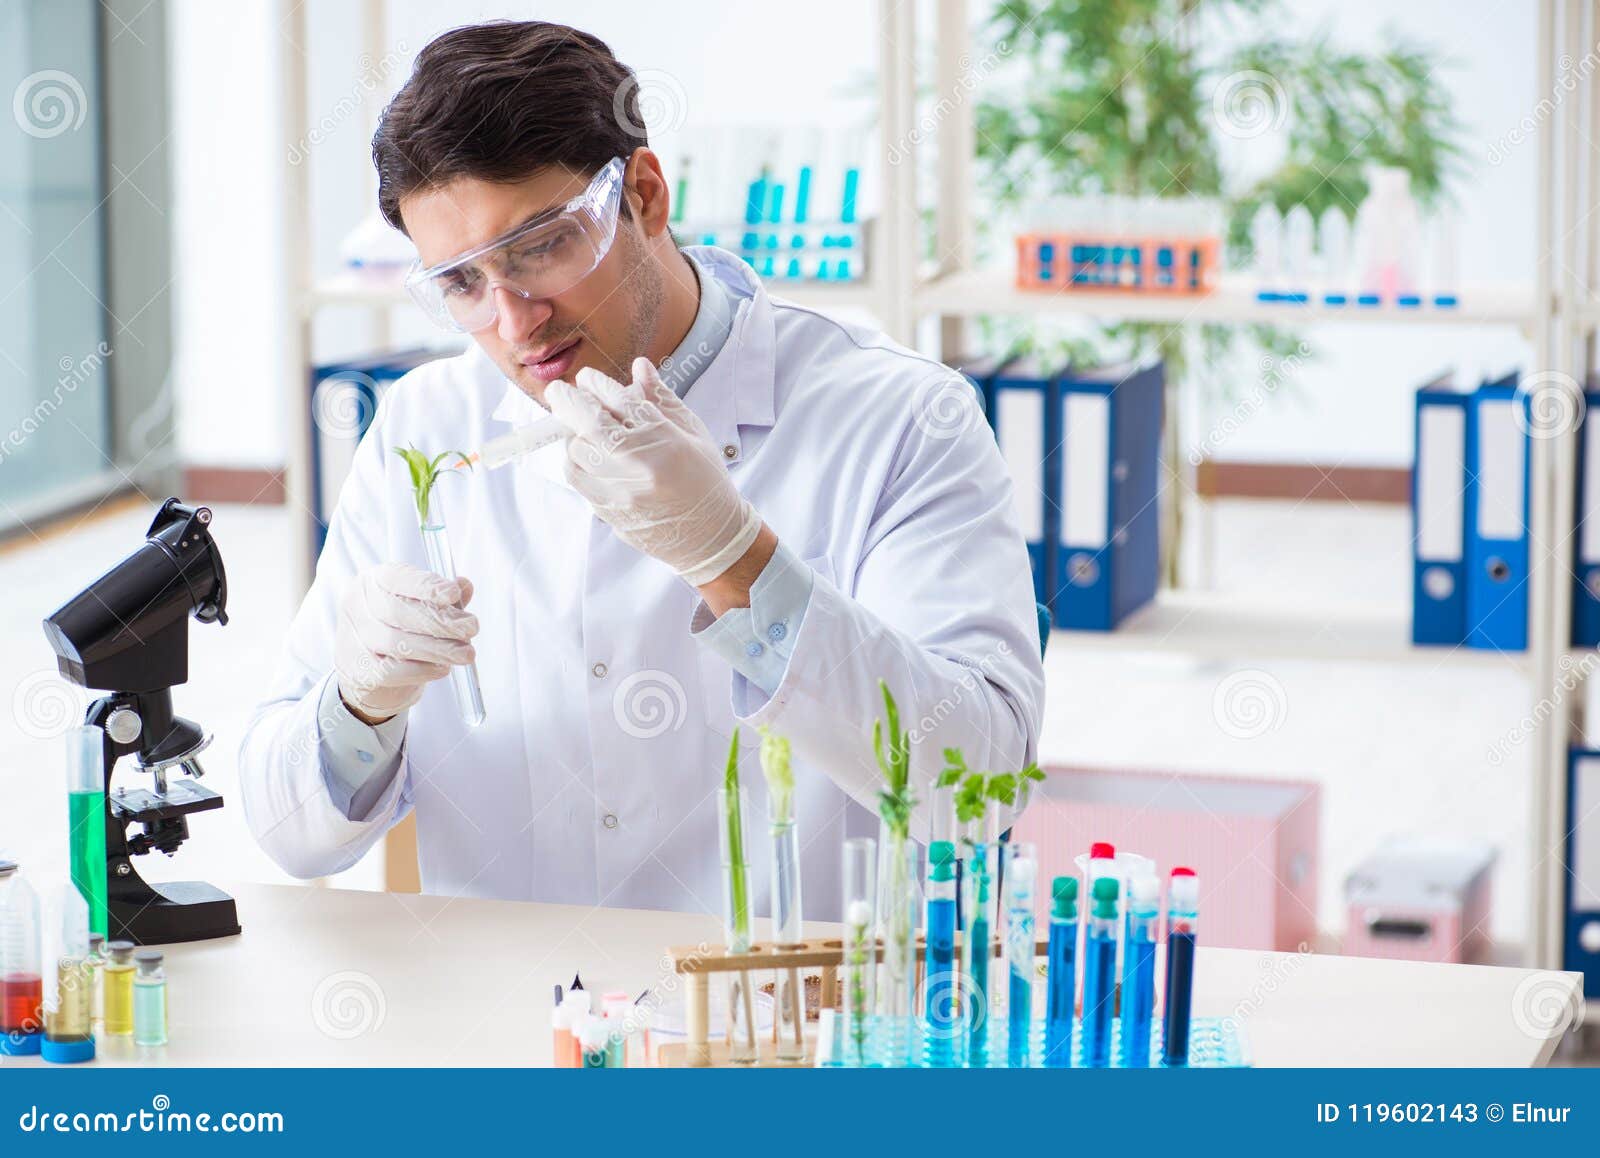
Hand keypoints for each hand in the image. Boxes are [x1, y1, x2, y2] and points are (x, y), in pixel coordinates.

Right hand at [335, 562, 478, 723]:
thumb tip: (465, 586)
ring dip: (437, 649)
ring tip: (465, 653)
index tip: (453, 593)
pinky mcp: (357, 671)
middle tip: (471, 628)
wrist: (368, 671)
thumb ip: (442, 597)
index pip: (397, 578)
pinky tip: (442, 668)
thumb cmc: (399, 629)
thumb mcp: (420, 606)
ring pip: (395, 642)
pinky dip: (422, 670)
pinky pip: (391, 671)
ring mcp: (352, 638)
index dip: (426, 586)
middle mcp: (356, 605)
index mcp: (373, 581)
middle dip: (439, 621)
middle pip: (397, 611)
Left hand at [545, 358, 762, 586]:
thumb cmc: (706, 481)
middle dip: (567, 402)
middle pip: (588, 423)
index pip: (620, 401)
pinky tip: (587, 455)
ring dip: (573, 434)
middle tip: (557, 392)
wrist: (711, 538)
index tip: (586, 378)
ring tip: (582, 429)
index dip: (597, 384)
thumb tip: (638, 366)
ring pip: (576, 451)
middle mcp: (639, 466)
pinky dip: (576, 460)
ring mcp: (621, 493)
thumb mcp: (693, 433)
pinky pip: (577, 478)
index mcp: (665, 441)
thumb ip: (661, 399)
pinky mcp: (608, 513)